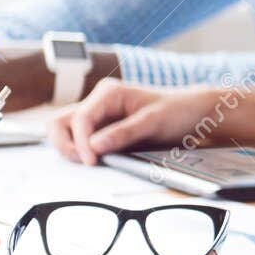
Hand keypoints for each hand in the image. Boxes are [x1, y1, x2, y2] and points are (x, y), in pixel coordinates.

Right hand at [49, 78, 216, 164]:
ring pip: (66, 132)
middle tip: (85, 161)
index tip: (92, 160)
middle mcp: (98, 103)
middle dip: (66, 144)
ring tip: (91, 161)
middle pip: (60, 123)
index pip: (80, 118)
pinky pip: (80, 142)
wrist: (193, 115)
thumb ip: (124, 133)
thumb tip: (94, 146)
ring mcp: (99, 117)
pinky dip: (81, 152)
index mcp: (109, 93)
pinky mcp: (102, 131)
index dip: (81, 142)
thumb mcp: (154, 122)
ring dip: (71, 149)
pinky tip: (97, 160)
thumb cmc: (177, 111)